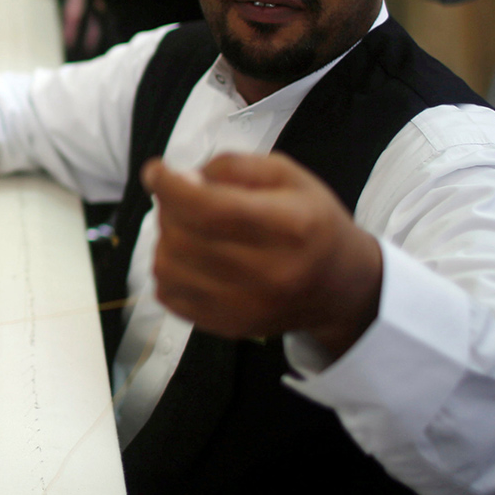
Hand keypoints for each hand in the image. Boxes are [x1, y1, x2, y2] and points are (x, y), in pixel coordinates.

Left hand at [144, 152, 382, 360]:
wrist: (340, 287)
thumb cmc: (311, 221)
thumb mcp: (287, 176)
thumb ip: (234, 168)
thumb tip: (182, 178)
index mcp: (291, 227)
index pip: (213, 210)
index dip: (172, 188)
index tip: (155, 171)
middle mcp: (270, 273)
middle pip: (185, 238)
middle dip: (168, 209)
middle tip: (179, 197)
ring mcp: (246, 307)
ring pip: (169, 268)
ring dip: (165, 238)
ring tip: (186, 226)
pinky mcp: (228, 327)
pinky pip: (168, 294)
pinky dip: (167, 268)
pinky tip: (189, 255)